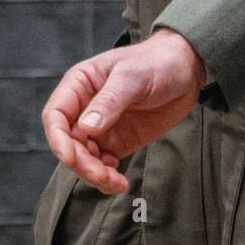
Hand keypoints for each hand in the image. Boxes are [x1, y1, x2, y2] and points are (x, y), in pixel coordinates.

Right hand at [41, 28, 206, 194]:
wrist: (188, 68)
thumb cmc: (158, 61)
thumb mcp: (134, 76)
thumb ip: (110, 101)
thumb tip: (86, 128)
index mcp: (80, 84)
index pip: (56, 115)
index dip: (58, 139)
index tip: (71, 157)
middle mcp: (84, 108)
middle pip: (68, 143)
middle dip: (80, 163)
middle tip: (101, 175)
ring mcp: (100, 127)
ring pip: (84, 159)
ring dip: (94, 175)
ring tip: (116, 182)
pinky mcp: (116, 142)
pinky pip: (103, 165)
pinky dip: (107, 178)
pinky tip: (120, 182)